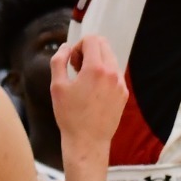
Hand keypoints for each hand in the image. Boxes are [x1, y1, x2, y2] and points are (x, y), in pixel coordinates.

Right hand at [48, 36, 126, 167]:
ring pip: (111, 59)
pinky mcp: (124, 94)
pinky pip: (115, 74)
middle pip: (103, 45)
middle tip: (77, 69)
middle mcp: (112, 73)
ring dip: (97, 62)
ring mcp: (120, 84)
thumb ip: (59, 61)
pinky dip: (105, 75)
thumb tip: (66, 47)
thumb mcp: (57, 86)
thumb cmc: (70, 116)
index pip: (92, 39)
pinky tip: (94, 91)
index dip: (79, 46)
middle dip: (88, 51)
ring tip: (85, 82)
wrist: (87, 141)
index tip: (73, 62)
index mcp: (96, 69)